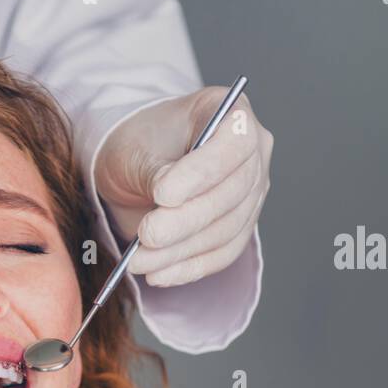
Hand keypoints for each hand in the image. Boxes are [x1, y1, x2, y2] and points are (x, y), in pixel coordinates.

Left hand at [94, 86, 273, 286]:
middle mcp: (253, 152)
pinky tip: (158, 274)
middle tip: (146, 235)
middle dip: (185, 221)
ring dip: (180, 250)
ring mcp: (251, 192)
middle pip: (232, 193)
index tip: (162, 194)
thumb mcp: (135, 147)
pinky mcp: (239, 226)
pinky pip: (222, 253)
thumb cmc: (137, 143)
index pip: (234, 144)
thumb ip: (155, 171)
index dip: (201, 173)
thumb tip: (168, 202)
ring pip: (226, 229)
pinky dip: (189, 267)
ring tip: (138, 260)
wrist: (135, 164)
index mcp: (232, 113)